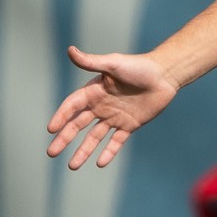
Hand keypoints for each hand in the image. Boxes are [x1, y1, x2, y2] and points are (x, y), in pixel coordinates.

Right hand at [46, 47, 179, 169]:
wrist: (165, 75)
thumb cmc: (138, 66)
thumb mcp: (113, 64)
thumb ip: (91, 62)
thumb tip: (70, 50)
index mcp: (94, 91)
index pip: (72, 106)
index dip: (61, 117)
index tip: (51, 129)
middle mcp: (101, 106)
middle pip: (78, 125)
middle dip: (64, 139)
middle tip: (51, 153)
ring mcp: (114, 117)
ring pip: (94, 137)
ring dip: (83, 151)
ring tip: (73, 166)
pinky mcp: (129, 126)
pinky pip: (116, 142)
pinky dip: (108, 152)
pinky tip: (99, 164)